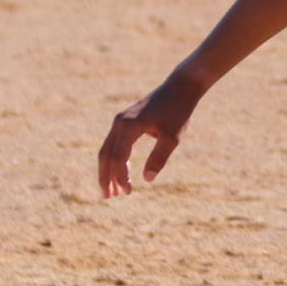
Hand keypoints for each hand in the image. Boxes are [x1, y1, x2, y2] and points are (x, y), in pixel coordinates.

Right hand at [98, 71, 201, 196]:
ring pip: (107, 150)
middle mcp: (119, 123)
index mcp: (128, 126)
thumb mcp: (173, 137)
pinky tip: (121, 172)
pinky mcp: (125, 121)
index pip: (118, 157)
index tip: (128, 192)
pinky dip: (114, 160)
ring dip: (108, 170)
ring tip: (113, 190)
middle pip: (105, 155)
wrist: (180, 88)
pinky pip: (114, 144)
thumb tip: (148, 179)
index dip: (120, 177)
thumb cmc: (179, 112)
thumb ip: (159, 157)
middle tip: (109, 197)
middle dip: (106, 177)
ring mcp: (120, 121)